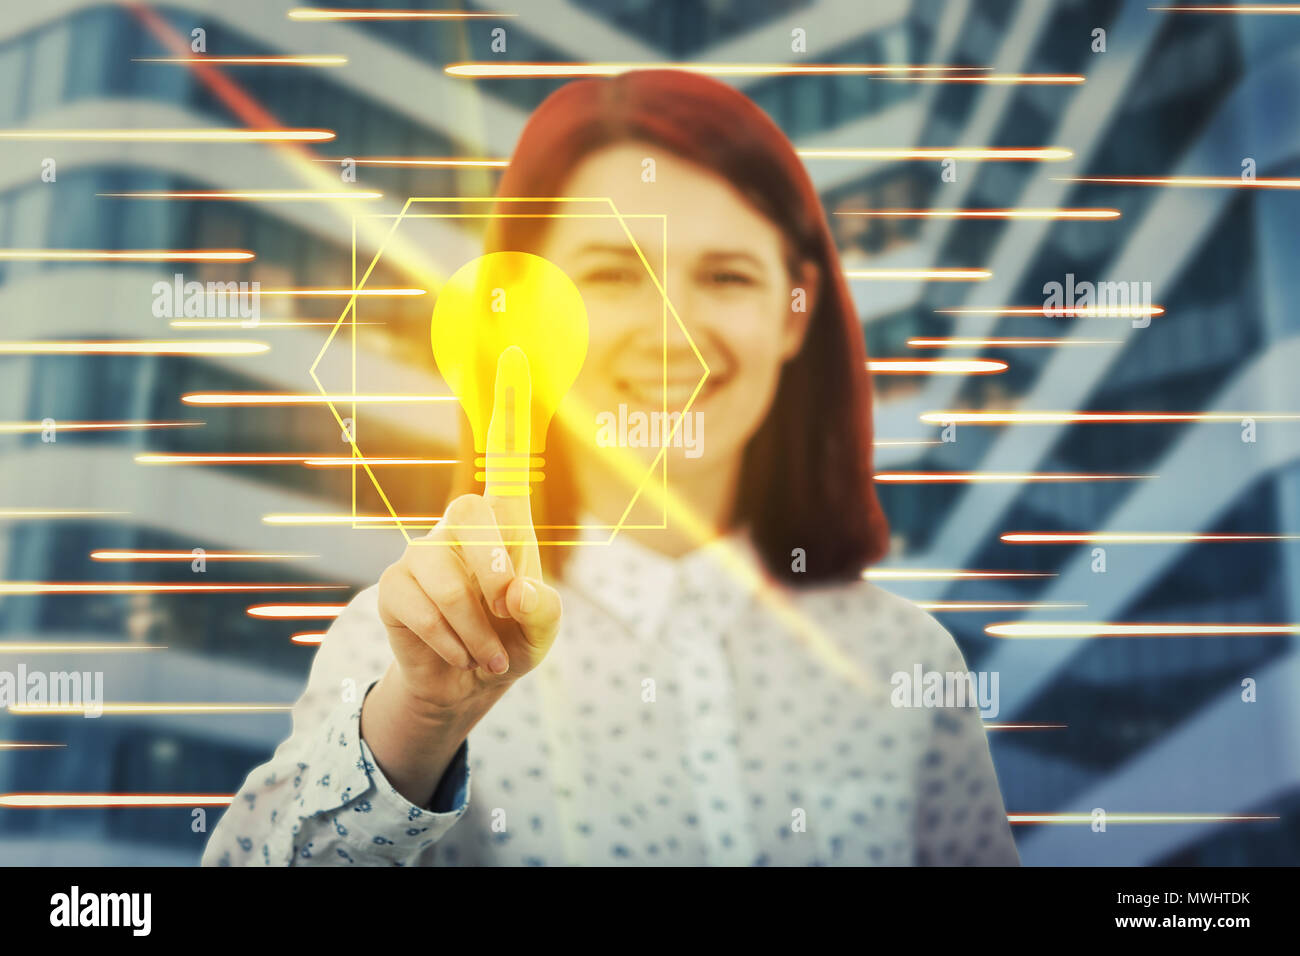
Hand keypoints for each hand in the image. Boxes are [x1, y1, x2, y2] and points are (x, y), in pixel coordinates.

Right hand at [375, 346, 562, 715]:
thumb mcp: (543, 631)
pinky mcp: (394, 585)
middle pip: (472, 512)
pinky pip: (420, 607)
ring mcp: (421, 552)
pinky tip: (456, 655)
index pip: (507, 453)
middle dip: (494, 570)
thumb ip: (543, 610)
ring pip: (447, 575)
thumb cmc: (512, 644)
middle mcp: (461, 525)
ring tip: (487, 654)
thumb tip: (515, 590)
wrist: (467, 686)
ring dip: (475, 629)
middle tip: (507, 614)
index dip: (508, 404)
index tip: (512, 350)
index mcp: (505, 522)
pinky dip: (449, 642)